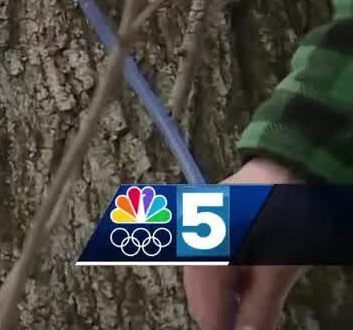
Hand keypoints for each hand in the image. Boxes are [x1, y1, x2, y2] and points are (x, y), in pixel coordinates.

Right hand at [183, 157, 306, 329]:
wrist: (289, 164)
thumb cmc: (285, 215)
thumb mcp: (279, 266)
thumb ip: (260, 306)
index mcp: (202, 251)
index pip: (205, 307)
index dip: (222, 328)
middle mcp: (188, 239)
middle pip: (197, 293)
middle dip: (219, 312)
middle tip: (246, 324)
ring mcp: (192, 226)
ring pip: (200, 276)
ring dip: (221, 295)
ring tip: (248, 306)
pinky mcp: (202, 218)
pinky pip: (205, 258)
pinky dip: (222, 276)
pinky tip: (243, 281)